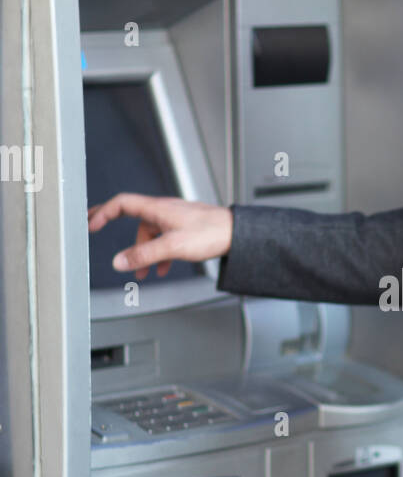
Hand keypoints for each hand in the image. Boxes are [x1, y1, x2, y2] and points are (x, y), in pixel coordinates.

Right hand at [87, 194, 232, 281]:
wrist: (236, 234)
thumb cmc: (211, 233)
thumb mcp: (172, 247)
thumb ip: (144, 255)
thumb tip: (119, 261)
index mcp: (158, 209)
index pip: (121, 203)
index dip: (103, 212)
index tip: (90, 223)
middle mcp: (164, 210)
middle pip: (132, 216)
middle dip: (113, 224)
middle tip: (96, 228)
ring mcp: (174, 219)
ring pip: (149, 234)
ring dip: (143, 253)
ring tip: (142, 273)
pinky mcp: (184, 228)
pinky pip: (163, 240)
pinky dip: (159, 255)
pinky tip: (162, 269)